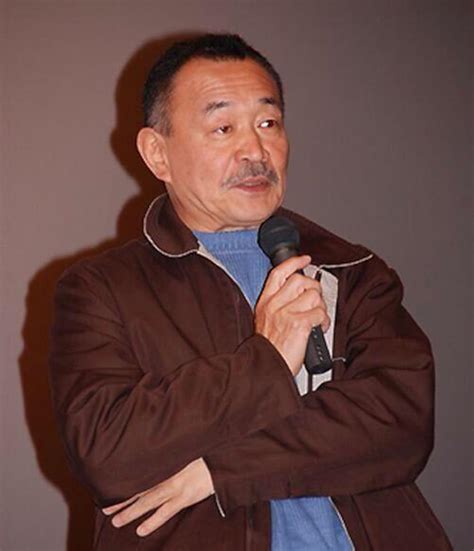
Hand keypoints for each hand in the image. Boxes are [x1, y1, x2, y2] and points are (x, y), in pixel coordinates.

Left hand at [102, 458, 213, 536]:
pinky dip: (153, 521)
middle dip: (122, 499)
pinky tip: (141, 530)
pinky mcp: (186, 496)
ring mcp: (176, 486)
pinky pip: (166, 511)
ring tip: (116, 521)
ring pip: (148, 501)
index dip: (125, 481)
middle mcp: (167, 474)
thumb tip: (160, 449)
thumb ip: (172, 451)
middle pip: (139, 488)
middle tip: (105, 509)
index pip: (140, 473)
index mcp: (166, 461)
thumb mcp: (186, 446)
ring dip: (131, 512)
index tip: (109, 486)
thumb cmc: (204, 449)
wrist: (222, 455)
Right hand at [255, 255, 329, 375]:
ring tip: (318, 320)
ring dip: (321, 308)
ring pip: (313, 296)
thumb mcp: (266, 321)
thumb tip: (300, 293)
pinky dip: (324, 321)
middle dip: (314, 289)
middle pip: (300, 281)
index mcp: (265, 302)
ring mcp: (286, 313)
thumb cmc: (269, 349)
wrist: (266, 368)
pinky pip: (319, 313)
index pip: (279, 273)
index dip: (293, 263)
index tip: (305, 259)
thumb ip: (278, 305)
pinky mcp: (299, 324)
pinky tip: (320, 328)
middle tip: (315, 302)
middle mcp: (274, 305)